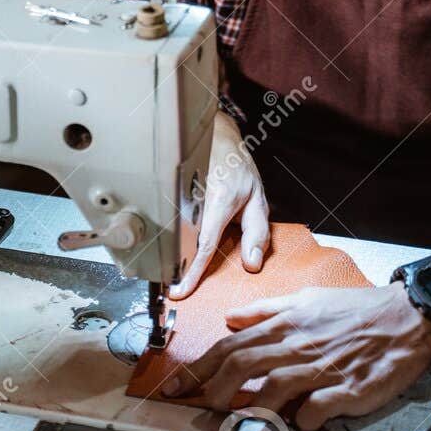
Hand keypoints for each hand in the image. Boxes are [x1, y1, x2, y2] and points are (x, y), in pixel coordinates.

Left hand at [159, 285, 430, 430]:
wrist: (407, 317)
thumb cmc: (356, 309)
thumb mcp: (306, 298)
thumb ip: (266, 310)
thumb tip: (231, 317)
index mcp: (285, 323)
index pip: (230, 345)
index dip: (198, 367)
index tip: (175, 387)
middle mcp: (297, 345)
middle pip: (241, 367)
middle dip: (212, 391)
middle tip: (199, 409)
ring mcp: (321, 368)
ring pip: (272, 389)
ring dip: (250, 409)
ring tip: (240, 422)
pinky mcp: (346, 389)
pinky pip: (314, 411)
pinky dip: (299, 421)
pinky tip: (296, 424)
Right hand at [169, 110, 268, 298]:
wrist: (216, 139)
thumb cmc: (238, 170)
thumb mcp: (257, 200)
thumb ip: (257, 233)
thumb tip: (252, 265)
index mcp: (219, 202)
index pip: (204, 245)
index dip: (193, 272)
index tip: (180, 291)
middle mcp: (196, 200)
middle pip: (187, 244)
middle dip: (182, 268)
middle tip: (177, 288)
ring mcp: (181, 198)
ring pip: (179, 236)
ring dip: (178, 256)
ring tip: (175, 271)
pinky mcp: (173, 198)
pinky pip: (177, 226)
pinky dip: (177, 242)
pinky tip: (177, 250)